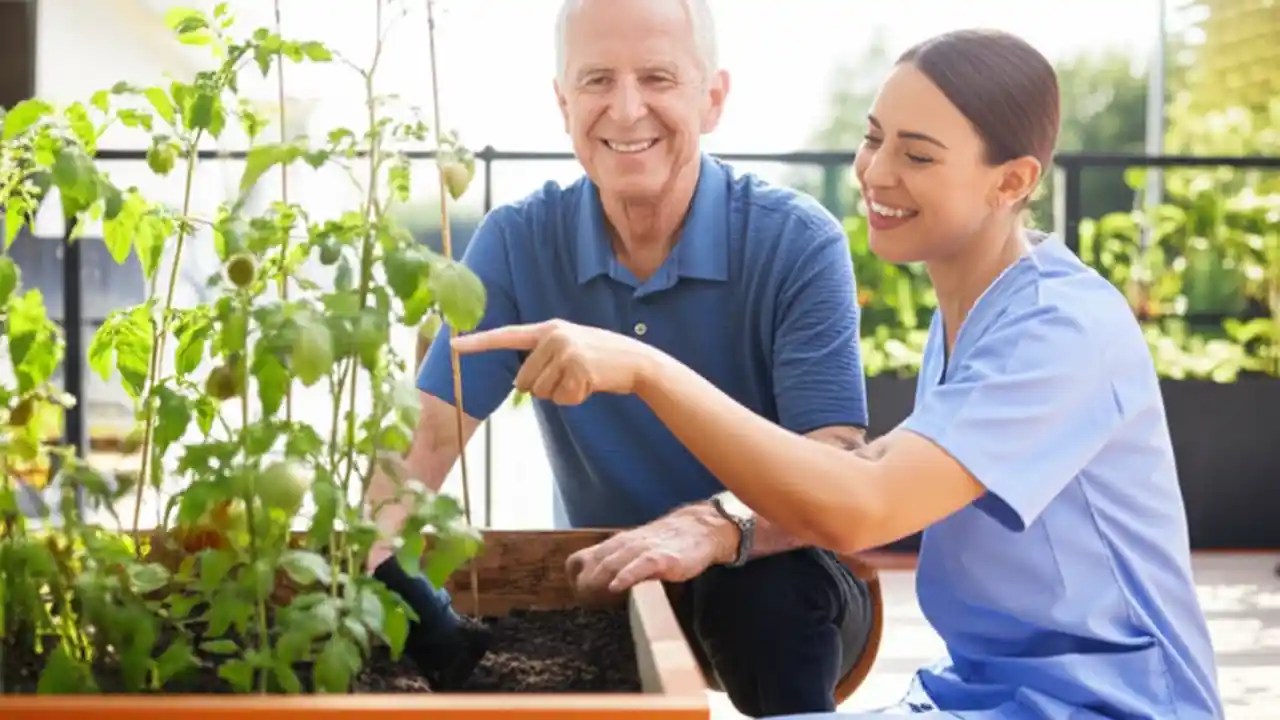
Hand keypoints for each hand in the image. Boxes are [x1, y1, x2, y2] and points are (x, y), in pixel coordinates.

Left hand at [451, 319, 657, 404]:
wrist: (636, 361)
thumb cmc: (599, 357)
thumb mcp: (569, 345)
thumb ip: (543, 356)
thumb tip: (520, 385)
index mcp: (548, 328)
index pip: (506, 336)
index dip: (478, 343)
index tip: (453, 345)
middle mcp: (554, 337)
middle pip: (523, 381)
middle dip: (542, 387)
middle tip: (569, 376)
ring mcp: (567, 353)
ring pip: (540, 393)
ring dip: (559, 394)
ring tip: (581, 379)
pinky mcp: (579, 371)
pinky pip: (561, 399)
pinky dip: (575, 399)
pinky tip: (591, 385)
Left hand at [565, 505, 738, 597]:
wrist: (697, 530)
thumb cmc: (665, 545)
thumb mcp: (634, 552)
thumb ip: (616, 566)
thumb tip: (597, 591)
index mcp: (613, 545)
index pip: (578, 561)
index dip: (574, 580)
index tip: (578, 598)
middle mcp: (622, 545)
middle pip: (592, 566)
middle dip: (584, 587)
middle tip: (586, 605)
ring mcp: (641, 550)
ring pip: (611, 564)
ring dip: (598, 583)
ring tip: (593, 600)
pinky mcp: (661, 558)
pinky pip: (639, 566)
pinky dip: (626, 576)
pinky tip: (617, 587)